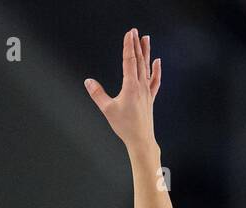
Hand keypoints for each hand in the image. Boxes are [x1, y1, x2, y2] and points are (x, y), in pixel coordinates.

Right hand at [84, 27, 160, 152]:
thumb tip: (88, 81)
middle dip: (136, 44)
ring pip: (147, 67)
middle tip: (135, 31)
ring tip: (146, 39)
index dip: (128, 46)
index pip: (129, 60)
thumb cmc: (125, 126)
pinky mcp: (150, 98)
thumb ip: (98, 94)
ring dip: (146, 52)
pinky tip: (157, 62)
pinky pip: (155, 80)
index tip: (129, 33)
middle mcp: (141, 86)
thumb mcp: (107, 109)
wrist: (141, 139)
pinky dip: (156, 70)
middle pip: (139, 60)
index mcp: (130, 86)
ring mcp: (147, 91)